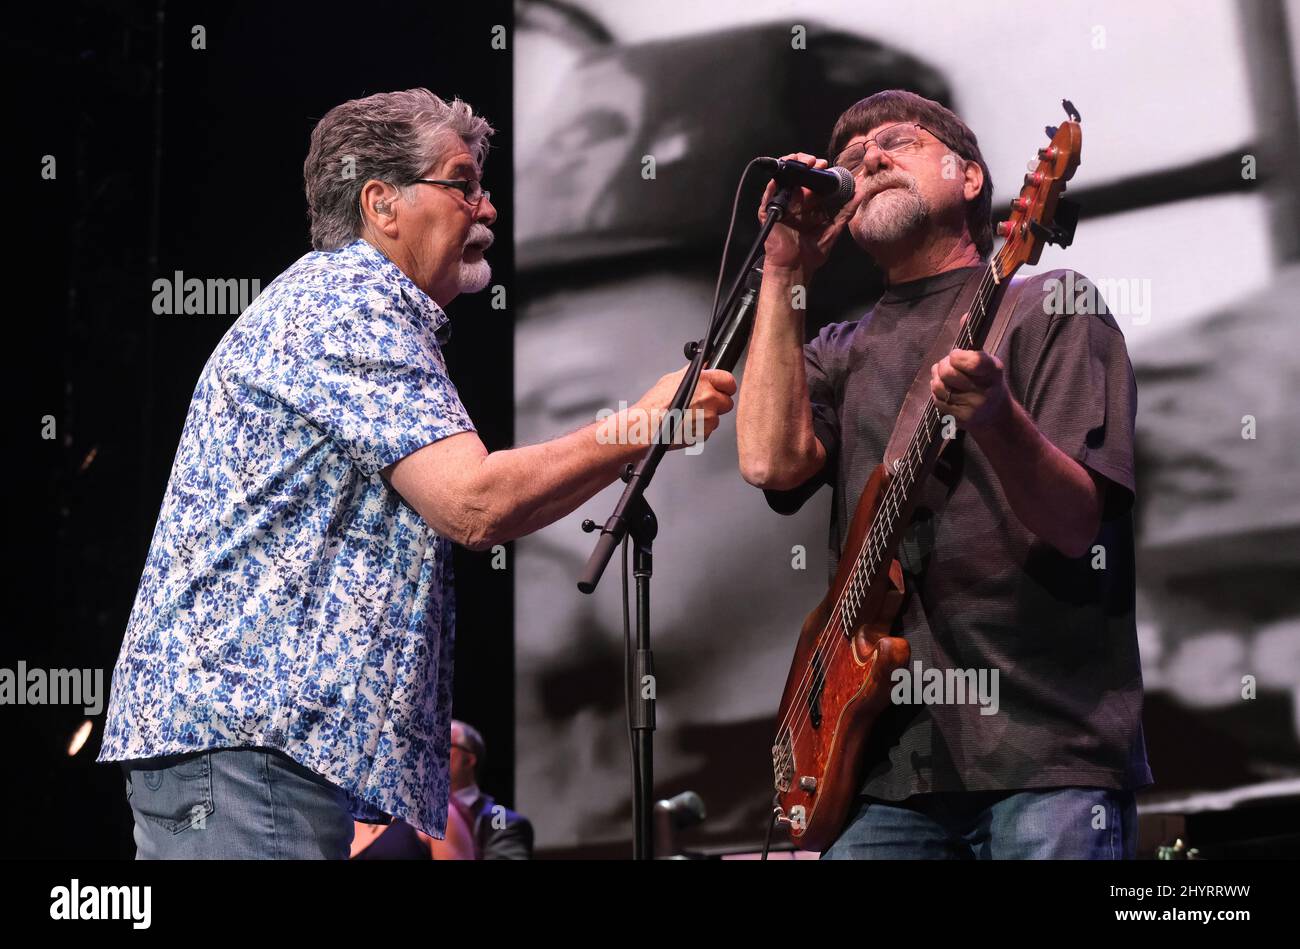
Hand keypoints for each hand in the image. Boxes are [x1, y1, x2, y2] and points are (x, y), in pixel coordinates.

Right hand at [628, 366, 736, 449]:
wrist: (646, 426)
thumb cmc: (654, 404)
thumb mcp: (671, 379)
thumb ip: (693, 372)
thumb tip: (704, 366)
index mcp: (704, 381)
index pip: (729, 381)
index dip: (725, 386)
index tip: (722, 388)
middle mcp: (709, 399)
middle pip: (727, 402)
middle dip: (718, 403)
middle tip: (703, 404)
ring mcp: (709, 418)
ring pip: (717, 418)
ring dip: (707, 417)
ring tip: (688, 416)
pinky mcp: (705, 434)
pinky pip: (708, 430)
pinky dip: (699, 429)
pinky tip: (685, 425)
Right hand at [758, 152, 866, 274]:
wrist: (795, 268)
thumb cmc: (812, 252)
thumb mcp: (833, 229)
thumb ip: (846, 211)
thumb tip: (860, 193)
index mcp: (809, 203)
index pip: (812, 178)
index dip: (818, 168)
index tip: (826, 165)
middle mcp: (795, 201)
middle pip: (797, 174)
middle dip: (805, 162)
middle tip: (815, 162)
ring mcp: (781, 205)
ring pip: (782, 178)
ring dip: (790, 166)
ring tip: (802, 164)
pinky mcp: (768, 212)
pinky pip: (768, 195)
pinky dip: (773, 185)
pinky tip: (781, 180)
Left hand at [930, 337, 1011, 435]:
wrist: (994, 414)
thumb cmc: (985, 380)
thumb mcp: (985, 360)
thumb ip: (972, 340)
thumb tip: (965, 316)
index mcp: (994, 371)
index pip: (972, 361)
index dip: (957, 356)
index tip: (955, 355)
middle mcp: (986, 390)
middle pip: (948, 373)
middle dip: (942, 366)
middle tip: (946, 365)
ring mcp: (974, 407)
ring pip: (940, 387)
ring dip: (936, 379)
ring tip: (942, 377)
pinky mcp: (962, 419)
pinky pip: (937, 401)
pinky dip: (936, 393)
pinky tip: (944, 390)